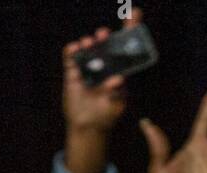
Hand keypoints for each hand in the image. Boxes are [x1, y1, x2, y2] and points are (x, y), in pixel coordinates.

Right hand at [62, 8, 142, 135]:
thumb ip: (116, 92)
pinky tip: (76, 48)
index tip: (135, 13)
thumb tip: (118, 79)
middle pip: (104, 44)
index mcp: (118, 70)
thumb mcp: (115, 105)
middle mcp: (104, 65)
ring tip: (90, 43)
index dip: (130, 29)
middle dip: (104, 36)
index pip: (125, 47)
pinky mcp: (73, 73)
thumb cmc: (106, 114)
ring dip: (89, 43)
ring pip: (88, 49)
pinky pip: (71, 58)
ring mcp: (88, 67)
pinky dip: (72, 51)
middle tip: (103, 35)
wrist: (88, 126)